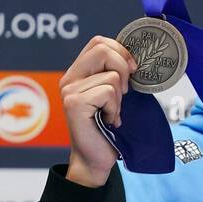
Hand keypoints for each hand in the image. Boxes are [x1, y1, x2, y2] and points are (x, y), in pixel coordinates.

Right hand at [59, 35, 138, 187]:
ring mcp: (69, 90)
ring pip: (111, 75)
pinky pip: (108, 92)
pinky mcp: (74, 104)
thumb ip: (114, 74)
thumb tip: (133, 59)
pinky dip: (115, 108)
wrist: (96, 159)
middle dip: (123, 69)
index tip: (132, 71)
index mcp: (78, 73)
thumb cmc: (107, 129)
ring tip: (112, 112)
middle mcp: (69, 78)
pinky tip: (109, 120)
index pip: (99, 42)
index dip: (121, 52)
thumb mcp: (113, 96)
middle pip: (103, 48)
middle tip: (124, 93)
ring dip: (120, 98)